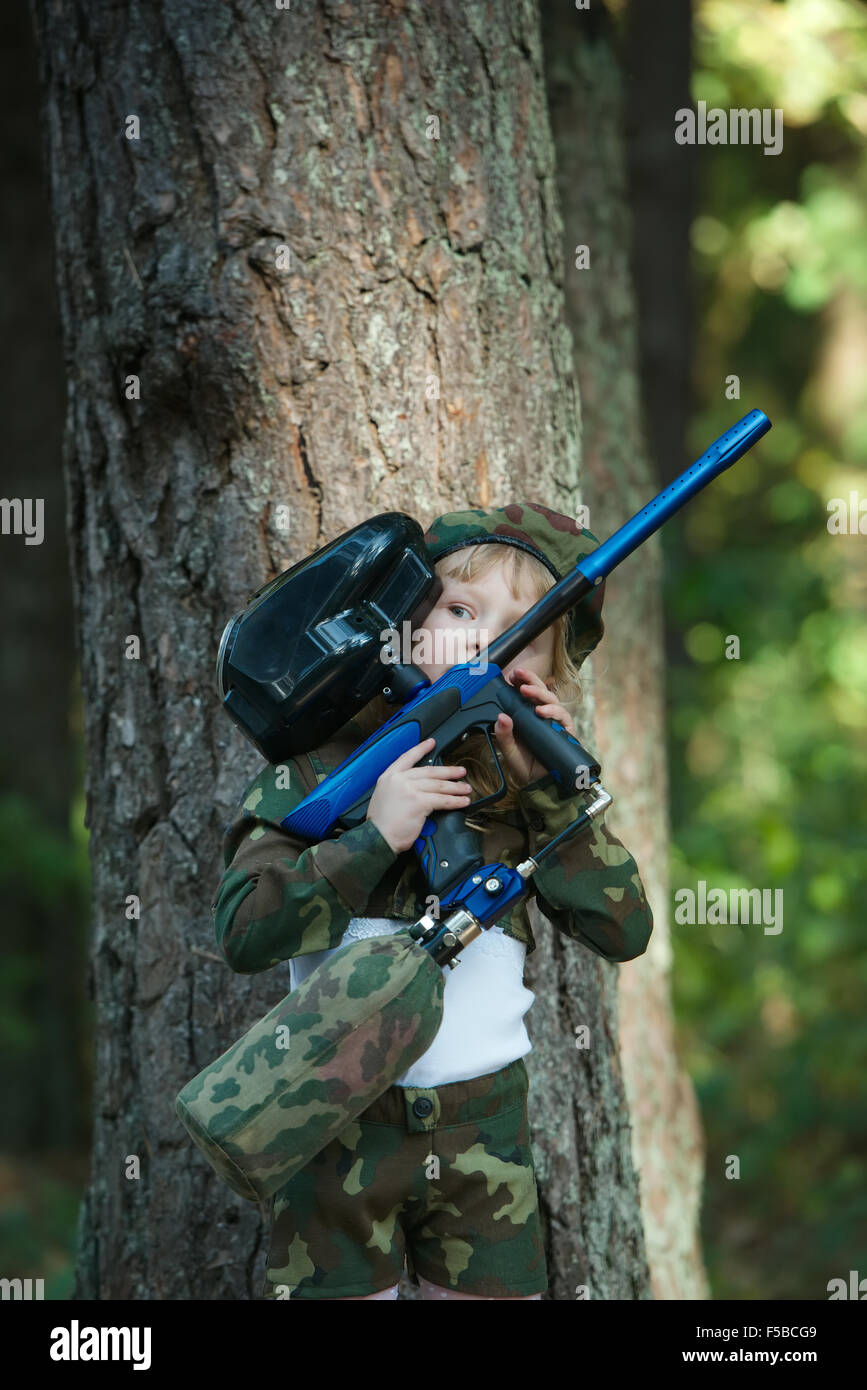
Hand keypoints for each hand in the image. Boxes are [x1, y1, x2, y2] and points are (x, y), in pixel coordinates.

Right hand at [366, 737, 472, 853]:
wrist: (377, 838)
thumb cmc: (380, 825)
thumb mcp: (383, 797)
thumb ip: (398, 789)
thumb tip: (416, 789)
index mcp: (388, 777)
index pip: (407, 757)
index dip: (421, 749)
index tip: (431, 743)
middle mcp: (399, 780)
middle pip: (429, 771)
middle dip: (448, 771)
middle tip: (460, 771)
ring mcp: (410, 789)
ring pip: (439, 785)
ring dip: (456, 787)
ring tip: (465, 789)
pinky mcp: (420, 802)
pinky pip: (442, 800)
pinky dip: (455, 801)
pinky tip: (462, 802)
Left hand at [492, 667, 576, 785]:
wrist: (541, 786)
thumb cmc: (526, 766)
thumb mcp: (509, 751)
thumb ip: (504, 735)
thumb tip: (501, 717)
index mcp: (528, 717)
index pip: (526, 694)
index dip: (521, 681)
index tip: (512, 675)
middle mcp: (543, 717)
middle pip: (540, 691)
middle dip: (530, 680)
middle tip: (518, 674)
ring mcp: (555, 723)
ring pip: (552, 700)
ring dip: (539, 693)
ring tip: (526, 692)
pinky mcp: (566, 732)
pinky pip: (563, 717)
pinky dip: (553, 712)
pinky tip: (542, 712)